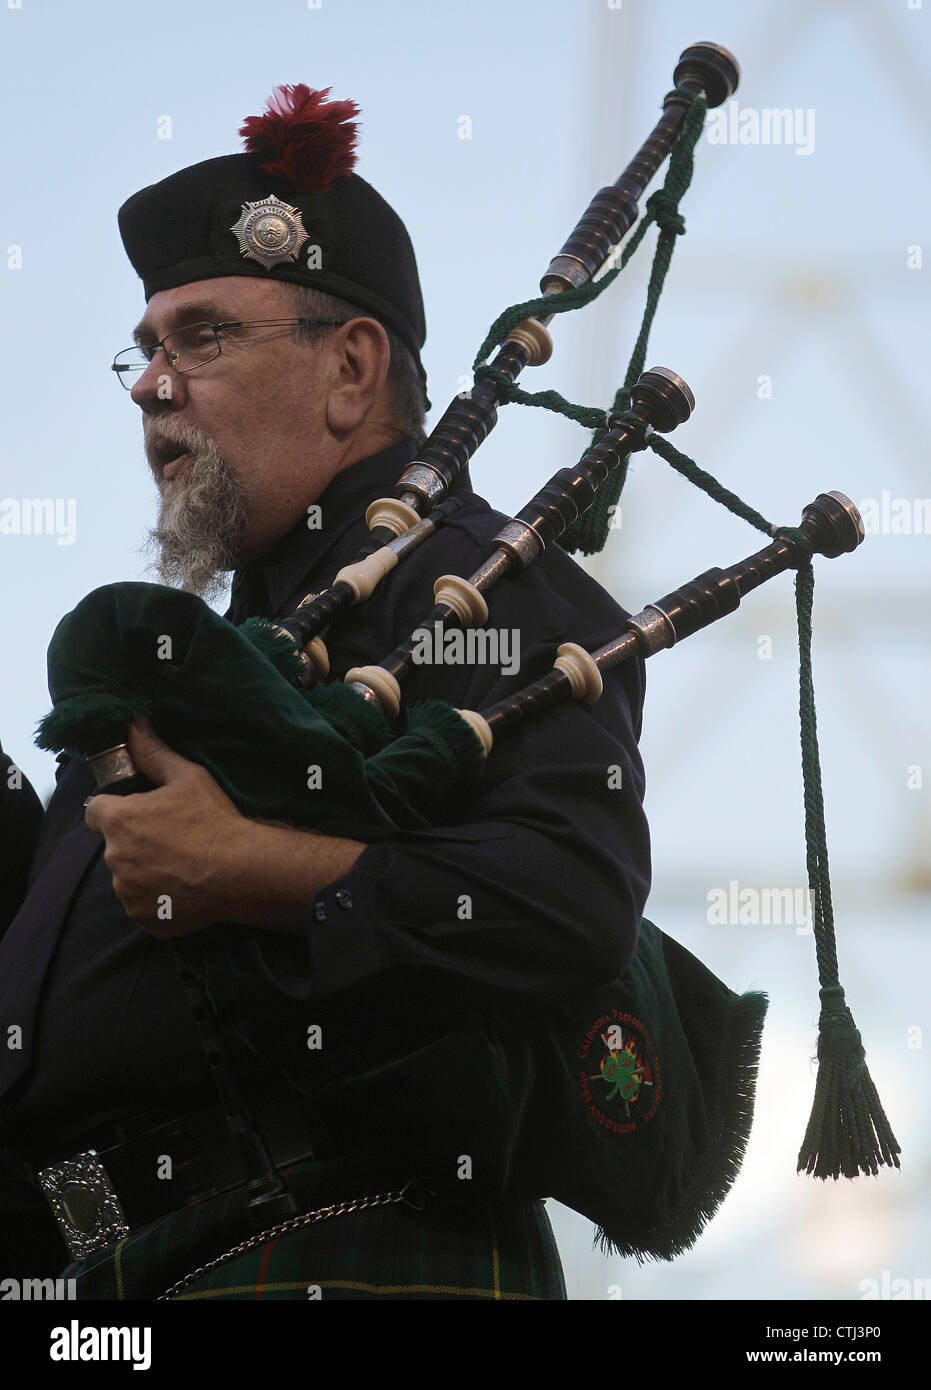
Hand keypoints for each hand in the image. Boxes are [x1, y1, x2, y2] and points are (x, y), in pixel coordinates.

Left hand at [83, 717, 250, 937]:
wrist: (241, 872)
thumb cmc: (214, 821)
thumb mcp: (187, 777)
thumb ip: (153, 752)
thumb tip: (133, 724)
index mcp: (119, 820)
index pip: (95, 811)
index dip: (115, 810)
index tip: (140, 813)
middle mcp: (115, 858)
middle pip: (115, 846)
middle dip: (135, 842)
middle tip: (172, 839)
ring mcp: (127, 892)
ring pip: (128, 877)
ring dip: (145, 872)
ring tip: (181, 865)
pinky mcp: (143, 918)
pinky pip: (143, 905)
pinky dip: (158, 899)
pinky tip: (184, 888)